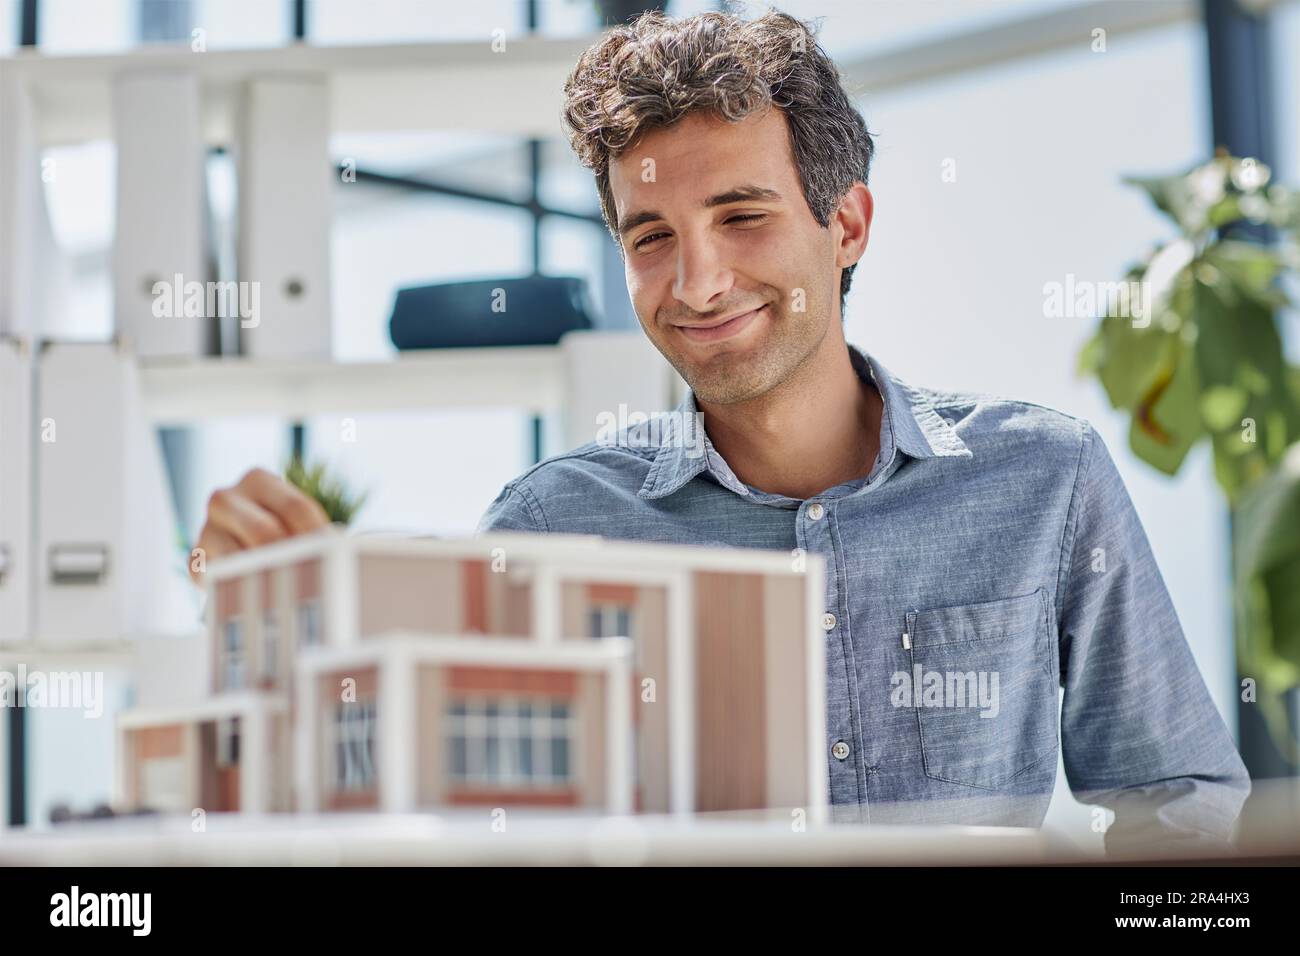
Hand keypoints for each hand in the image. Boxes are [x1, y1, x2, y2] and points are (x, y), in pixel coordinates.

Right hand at [190, 467, 330, 584]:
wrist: (243, 544)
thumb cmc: (283, 527)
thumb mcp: (296, 519)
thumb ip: (313, 531)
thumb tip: (336, 553)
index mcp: (258, 479)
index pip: (296, 507)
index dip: (319, 536)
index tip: (338, 558)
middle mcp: (225, 498)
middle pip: (265, 532)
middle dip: (293, 559)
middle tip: (316, 579)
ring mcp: (206, 529)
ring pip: (239, 559)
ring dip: (268, 578)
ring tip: (293, 593)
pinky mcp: (195, 560)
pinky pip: (219, 579)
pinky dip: (242, 590)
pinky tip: (263, 596)